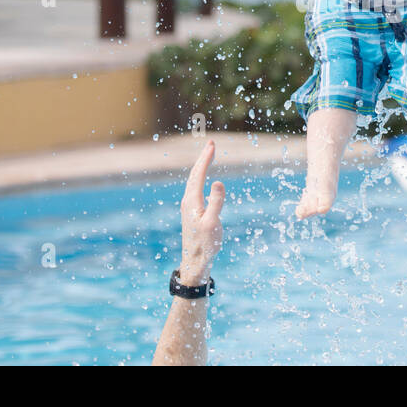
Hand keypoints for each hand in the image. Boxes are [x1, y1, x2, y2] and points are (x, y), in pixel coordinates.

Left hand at [178, 140, 224, 284]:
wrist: (195, 261)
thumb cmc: (205, 244)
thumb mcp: (213, 223)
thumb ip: (216, 202)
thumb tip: (219, 182)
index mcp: (192, 201)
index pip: (199, 174)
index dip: (206, 158)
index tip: (212, 144)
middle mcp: (188, 200)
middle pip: (194, 174)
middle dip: (203, 158)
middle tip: (211, 144)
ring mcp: (189, 206)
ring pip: (193, 180)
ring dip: (201, 167)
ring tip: (208, 156)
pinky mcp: (192, 212)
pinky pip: (195, 187)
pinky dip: (200, 177)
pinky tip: (204, 179)